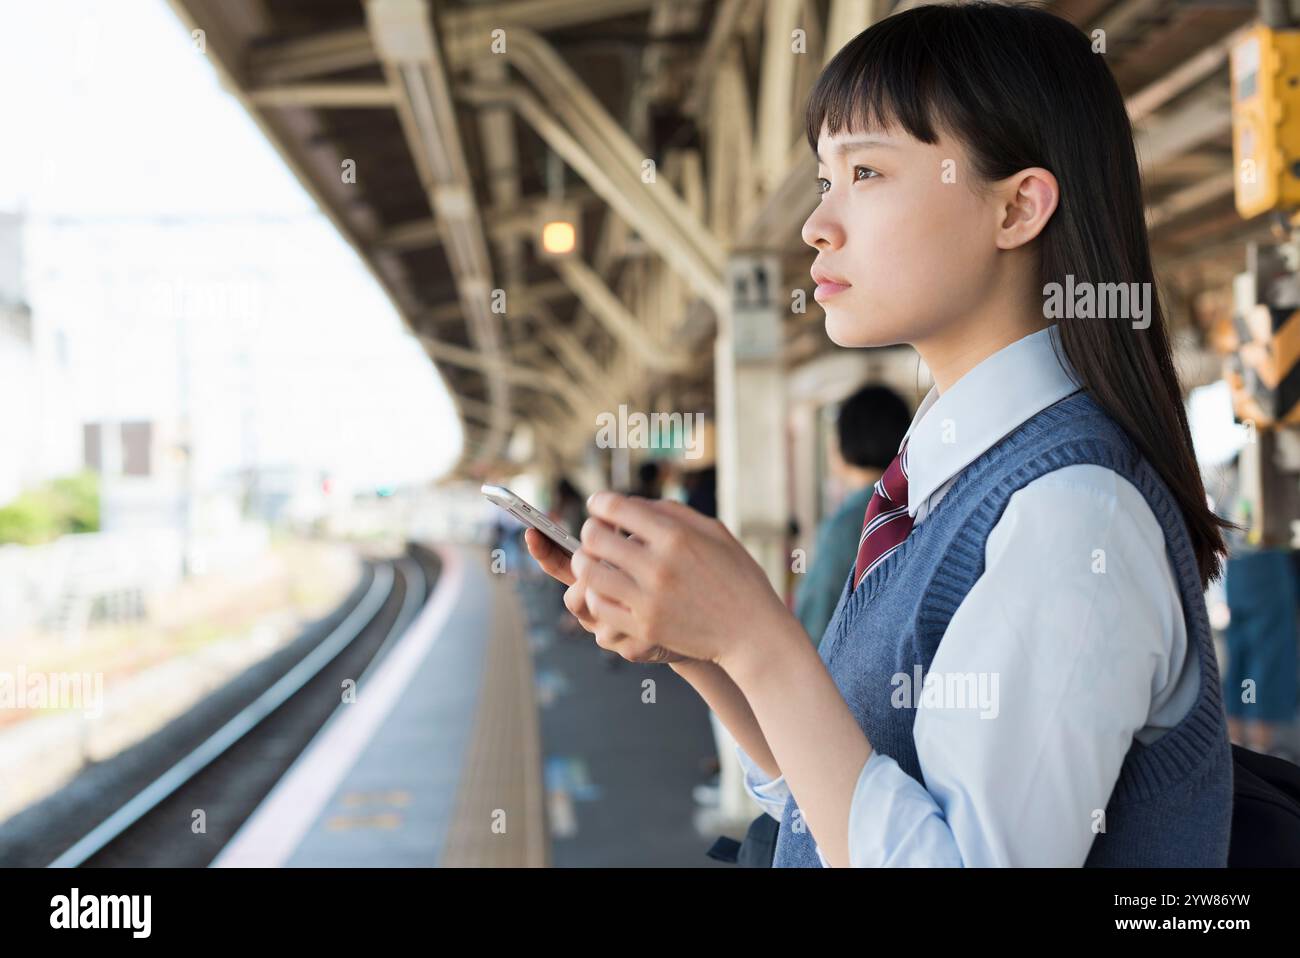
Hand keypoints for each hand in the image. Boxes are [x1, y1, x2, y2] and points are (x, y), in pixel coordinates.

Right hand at [523, 527, 687, 663]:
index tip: (532, 532)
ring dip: (627, 598)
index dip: (543, 551)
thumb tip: (607, 512)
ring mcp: (609, 629)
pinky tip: (668, 616)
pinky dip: (650, 621)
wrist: (703, 616)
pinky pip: (628, 634)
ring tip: (654, 590)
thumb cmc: (672, 577)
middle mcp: (594, 605)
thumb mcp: (652, 546)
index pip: (560, 563)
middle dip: (594, 582)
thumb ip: (627, 533)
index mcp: (595, 577)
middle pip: (573, 596)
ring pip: (601, 615)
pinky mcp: (632, 647)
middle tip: (620, 568)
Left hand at [572, 493, 797, 669]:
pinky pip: (599, 606)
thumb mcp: (715, 532)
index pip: (616, 507)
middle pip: (595, 537)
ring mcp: (649, 599)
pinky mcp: (644, 627)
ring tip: (592, 562)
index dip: (600, 502)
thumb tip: (634, 504)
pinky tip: (604, 590)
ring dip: (585, 563)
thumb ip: (674, 513)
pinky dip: (595, 594)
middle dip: (590, 530)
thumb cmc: (737, 577)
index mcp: (677, 536)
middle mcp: (659, 565)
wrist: (752, 632)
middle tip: (595, 534)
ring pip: (589, 572)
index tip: (598, 505)